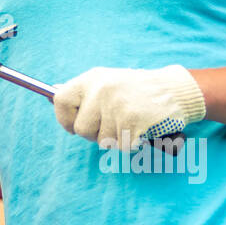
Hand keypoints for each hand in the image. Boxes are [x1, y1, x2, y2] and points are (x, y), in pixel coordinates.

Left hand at [52, 65, 205, 150]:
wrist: (174, 90)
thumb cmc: (136, 90)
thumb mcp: (107, 81)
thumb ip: (82, 91)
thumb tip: (51, 96)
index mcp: (92, 78)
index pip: (60, 100)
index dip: (64, 118)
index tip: (73, 125)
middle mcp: (101, 90)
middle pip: (81, 129)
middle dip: (95, 134)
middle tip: (112, 124)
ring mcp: (116, 105)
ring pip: (102, 141)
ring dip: (116, 138)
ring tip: (129, 121)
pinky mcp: (131, 121)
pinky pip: (121, 146)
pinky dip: (131, 143)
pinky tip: (140, 128)